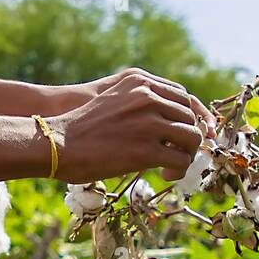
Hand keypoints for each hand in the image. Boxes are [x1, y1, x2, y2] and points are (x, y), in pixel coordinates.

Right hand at [49, 71, 208, 183]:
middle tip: (179, 154)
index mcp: (140, 82)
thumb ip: (137, 102)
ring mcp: (149, 122)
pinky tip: (165, 175)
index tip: (200, 132)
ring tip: (172, 166)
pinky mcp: (147, 149)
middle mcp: (147, 97)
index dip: (195, 116)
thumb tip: (161, 122)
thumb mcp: (112, 101)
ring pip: (191, 138)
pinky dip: (178, 170)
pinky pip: (179, 159)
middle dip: (190, 138)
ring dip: (187, 155)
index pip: (183, 96)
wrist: (58, 144)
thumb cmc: (80, 128)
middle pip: (190, 117)